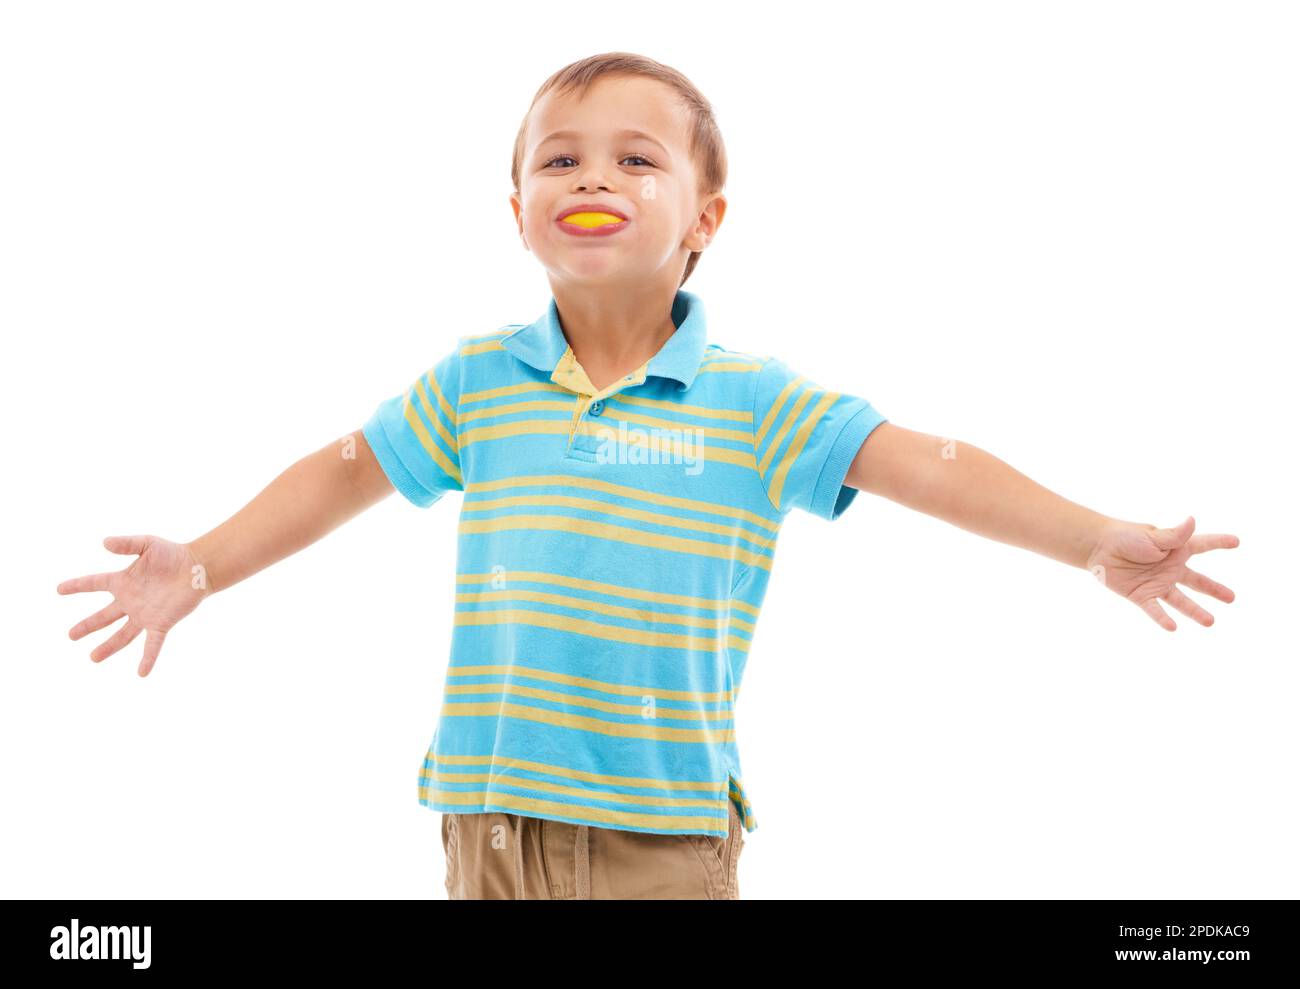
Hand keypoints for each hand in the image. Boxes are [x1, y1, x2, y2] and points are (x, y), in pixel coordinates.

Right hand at [57, 535, 212, 676]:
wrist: (198, 567)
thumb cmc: (173, 554)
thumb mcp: (147, 544)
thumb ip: (126, 543)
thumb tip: (104, 542)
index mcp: (124, 582)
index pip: (95, 583)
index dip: (77, 586)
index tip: (59, 589)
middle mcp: (130, 601)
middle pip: (104, 616)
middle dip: (87, 626)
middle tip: (71, 635)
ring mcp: (144, 614)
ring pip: (123, 635)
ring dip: (108, 647)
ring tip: (93, 658)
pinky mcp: (161, 622)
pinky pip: (153, 644)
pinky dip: (148, 658)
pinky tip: (142, 673)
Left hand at [1085, 516, 1238, 630]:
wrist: (1098, 548)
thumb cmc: (1126, 537)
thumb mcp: (1153, 536)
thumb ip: (1174, 535)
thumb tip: (1192, 520)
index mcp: (1175, 550)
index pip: (1202, 545)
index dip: (1219, 542)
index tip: (1237, 542)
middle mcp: (1170, 568)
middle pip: (1197, 581)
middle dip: (1214, 590)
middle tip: (1231, 598)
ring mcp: (1157, 584)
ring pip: (1181, 600)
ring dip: (1195, 611)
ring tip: (1210, 622)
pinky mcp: (1141, 596)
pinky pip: (1155, 610)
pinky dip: (1163, 619)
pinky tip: (1173, 627)